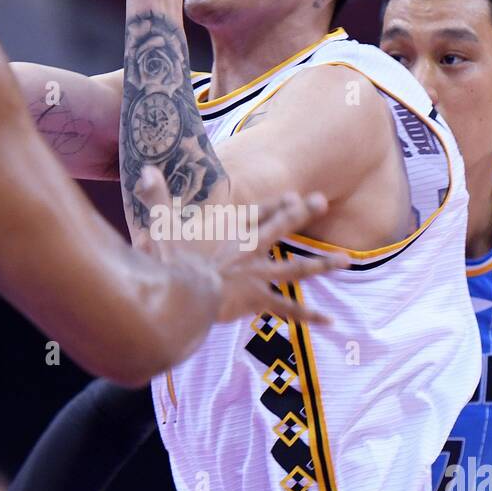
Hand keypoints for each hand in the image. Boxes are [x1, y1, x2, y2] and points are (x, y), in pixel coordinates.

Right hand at [136, 167, 345, 325]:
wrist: (183, 297)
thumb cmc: (170, 262)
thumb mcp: (160, 226)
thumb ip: (156, 197)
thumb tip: (145, 169)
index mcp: (230, 232)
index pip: (258, 213)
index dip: (276, 204)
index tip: (293, 195)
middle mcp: (251, 250)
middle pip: (282, 227)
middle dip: (302, 213)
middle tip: (322, 200)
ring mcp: (258, 276)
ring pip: (297, 268)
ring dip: (322, 263)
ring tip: (346, 260)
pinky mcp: (258, 300)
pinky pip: (288, 310)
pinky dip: (309, 316)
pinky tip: (331, 321)